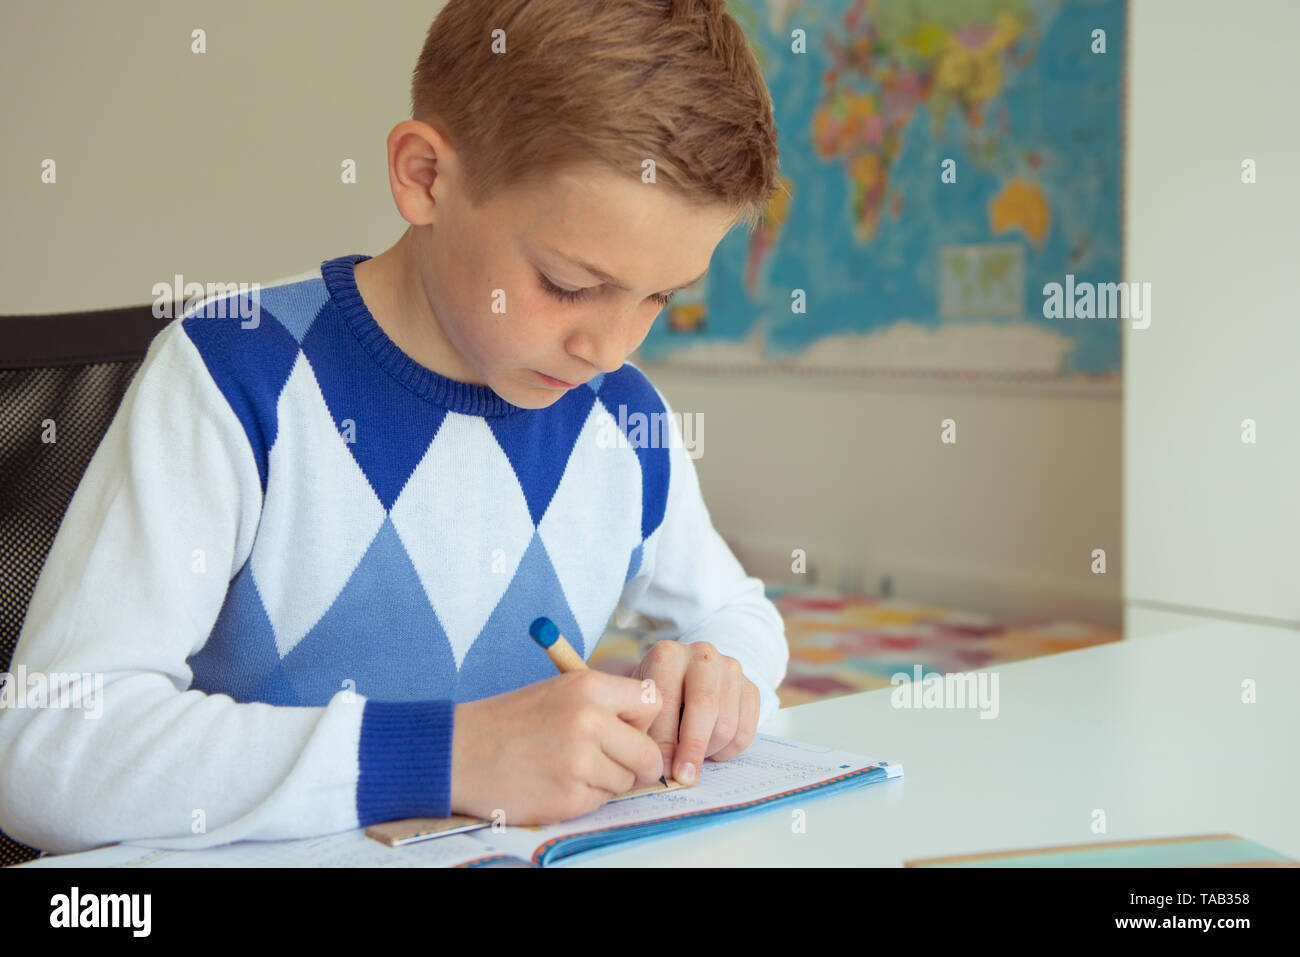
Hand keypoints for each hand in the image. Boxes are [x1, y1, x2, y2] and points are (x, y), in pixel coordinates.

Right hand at [450, 670, 663, 825]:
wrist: (459, 752)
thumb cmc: (511, 721)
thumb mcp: (560, 690)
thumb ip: (605, 704)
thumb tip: (648, 729)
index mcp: (589, 687)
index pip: (653, 703)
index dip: (643, 721)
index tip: (628, 729)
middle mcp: (590, 721)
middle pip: (649, 754)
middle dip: (637, 764)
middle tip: (613, 763)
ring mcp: (580, 762)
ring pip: (626, 782)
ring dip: (606, 781)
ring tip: (568, 767)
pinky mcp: (569, 798)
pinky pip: (601, 803)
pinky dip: (584, 798)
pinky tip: (556, 783)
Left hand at [632, 640, 759, 785]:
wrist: (688, 672)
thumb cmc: (658, 693)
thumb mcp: (643, 703)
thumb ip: (646, 730)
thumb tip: (661, 771)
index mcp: (668, 655)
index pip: (668, 701)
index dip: (664, 741)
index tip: (661, 770)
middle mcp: (702, 656)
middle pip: (705, 708)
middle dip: (693, 749)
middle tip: (684, 777)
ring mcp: (731, 669)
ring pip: (728, 724)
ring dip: (709, 751)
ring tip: (692, 756)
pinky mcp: (750, 686)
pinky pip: (747, 731)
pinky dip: (729, 750)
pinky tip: (711, 749)